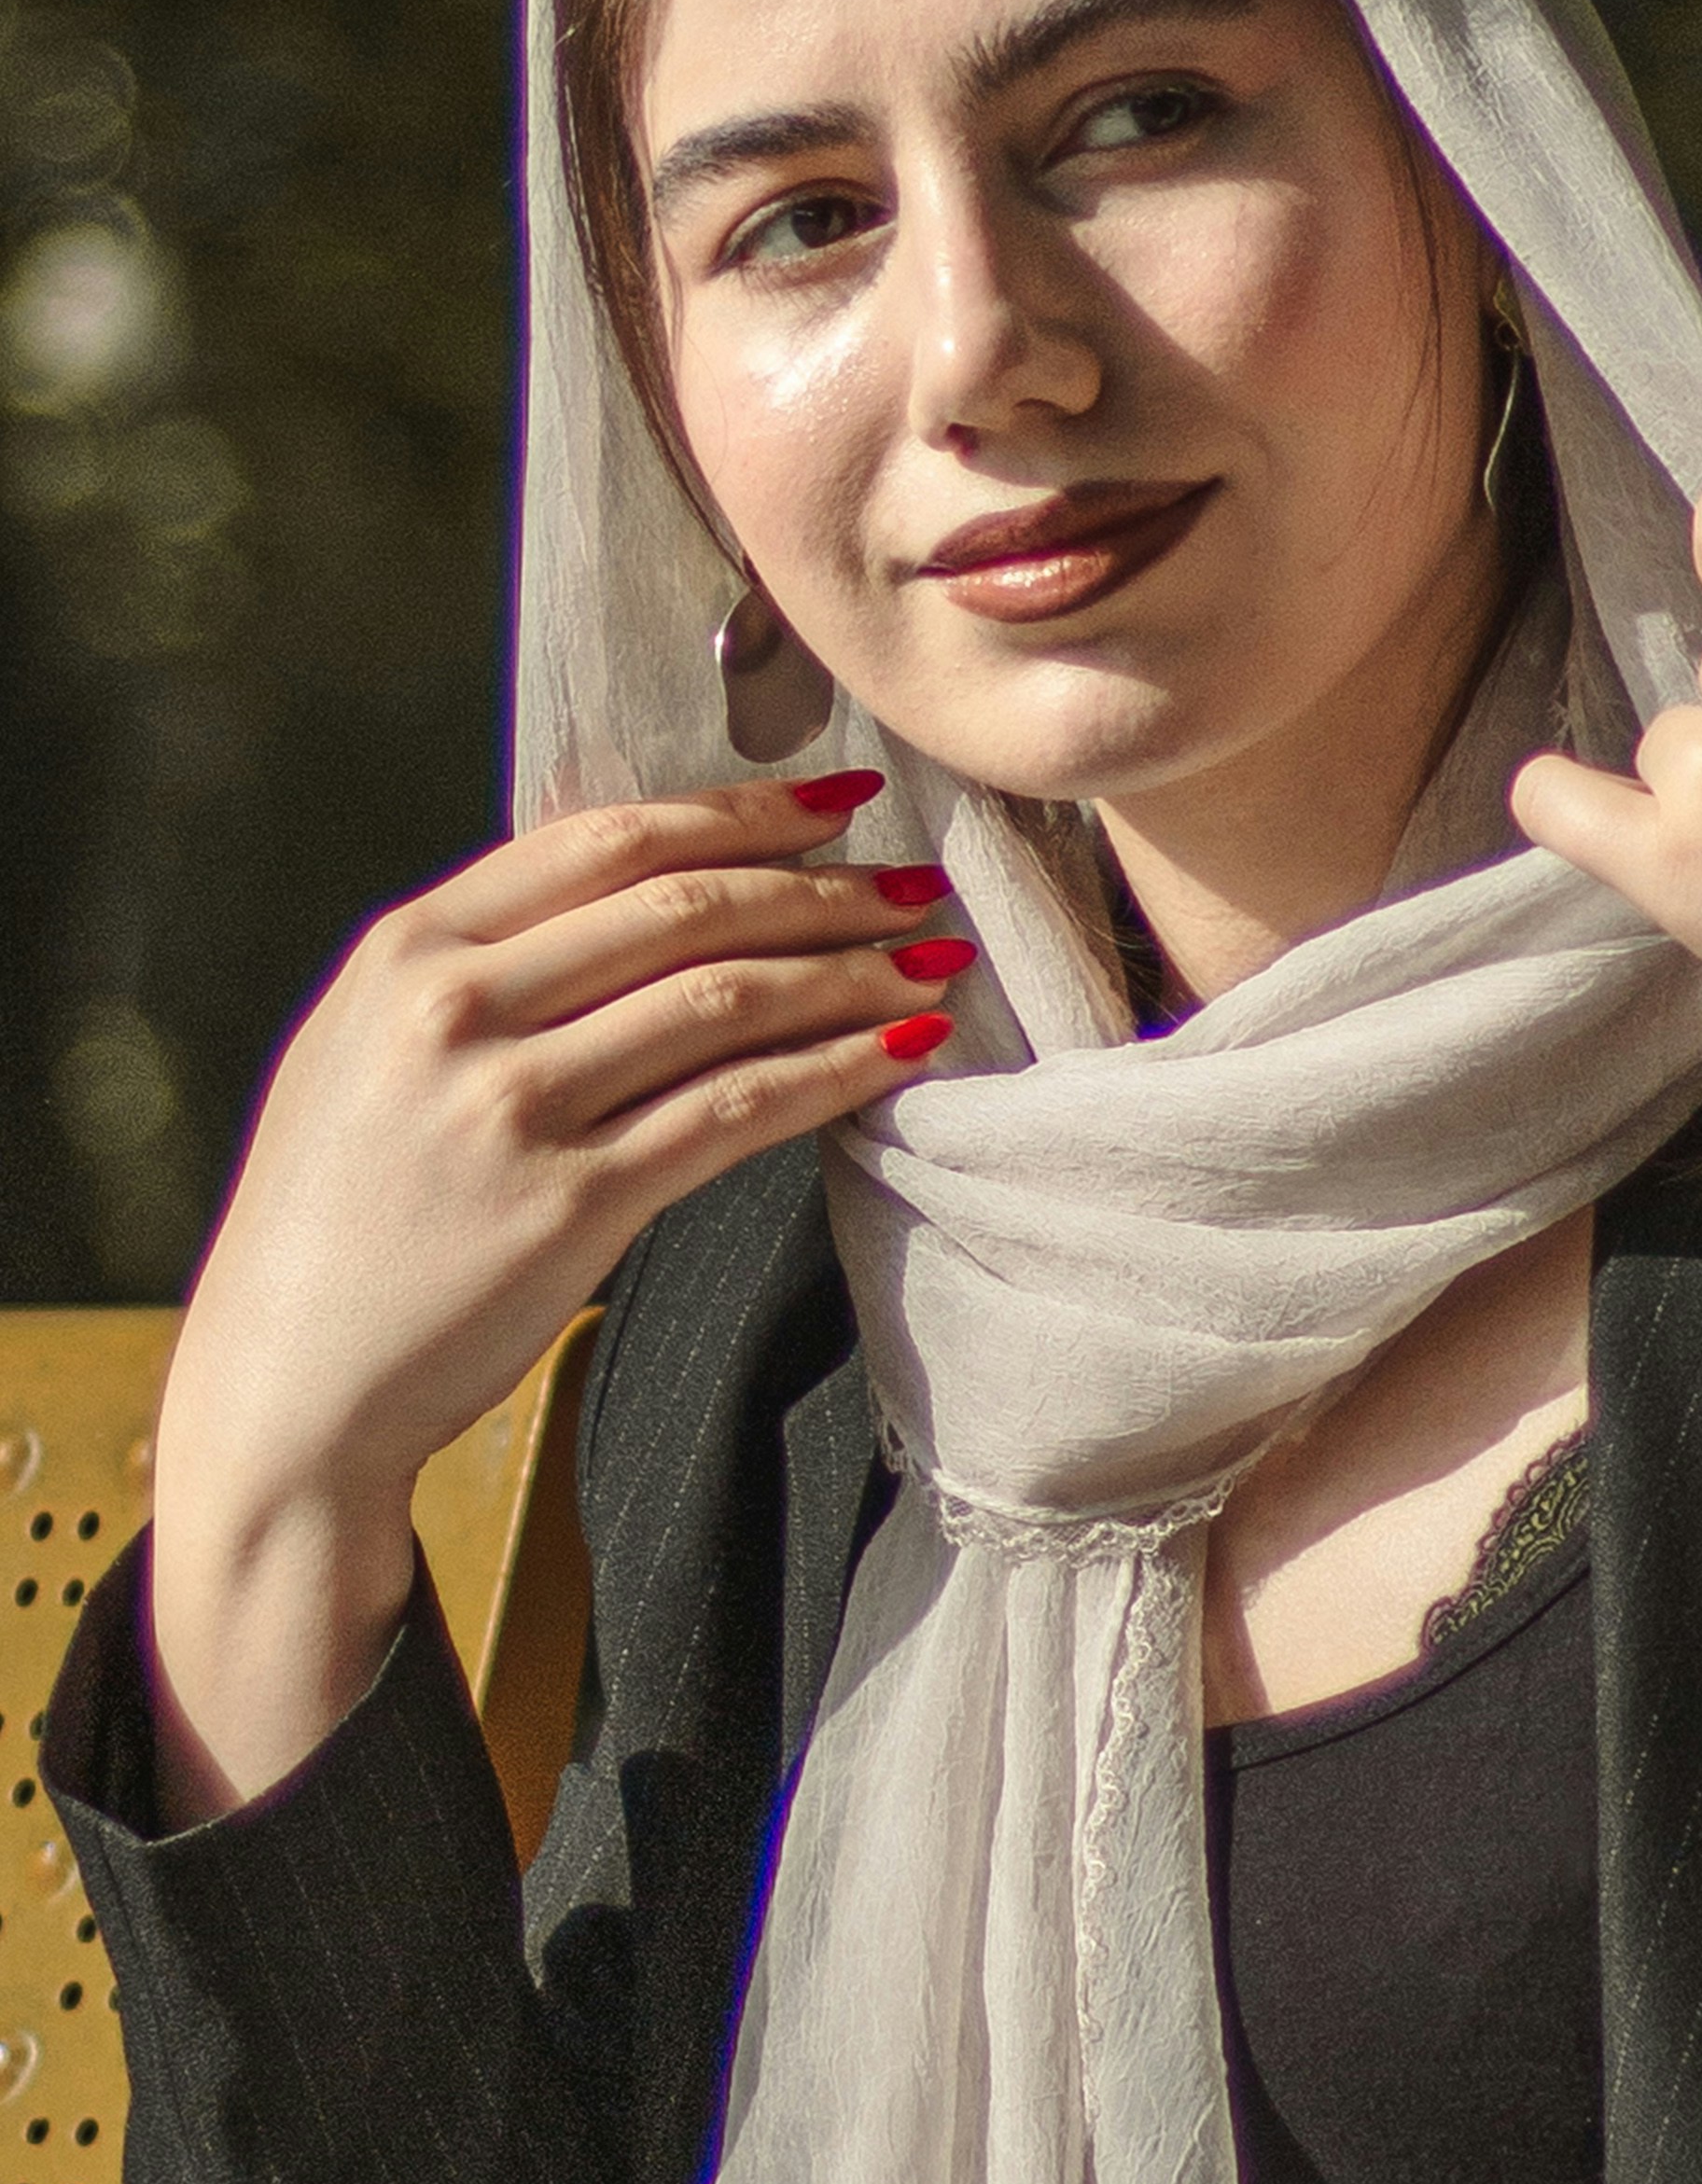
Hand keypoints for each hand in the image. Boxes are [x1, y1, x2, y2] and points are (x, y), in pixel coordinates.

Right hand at [151, 774, 967, 1816]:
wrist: (289, 1385)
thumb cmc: (338, 1221)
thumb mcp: (366, 1051)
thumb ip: (479, 969)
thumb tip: (633, 899)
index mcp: (409, 950)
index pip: (606, 840)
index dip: (740, 811)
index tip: (835, 798)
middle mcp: (455, 1010)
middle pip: (681, 909)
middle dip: (820, 886)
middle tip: (916, 882)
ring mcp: (511, 1107)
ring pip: (722, 1001)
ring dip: (849, 973)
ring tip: (930, 962)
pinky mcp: (568, 1206)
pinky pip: (731, 1114)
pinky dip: (828, 1075)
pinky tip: (894, 1056)